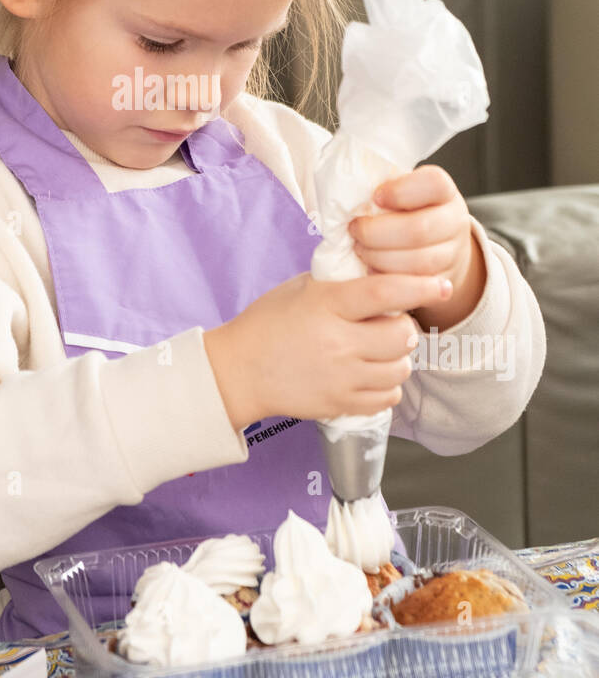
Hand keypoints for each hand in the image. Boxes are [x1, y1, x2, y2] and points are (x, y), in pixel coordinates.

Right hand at [203, 270, 453, 431]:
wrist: (238, 370)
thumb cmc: (267, 322)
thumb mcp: (301, 289)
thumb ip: (341, 283)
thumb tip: (381, 273)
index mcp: (326, 305)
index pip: (385, 292)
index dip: (418, 286)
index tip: (439, 283)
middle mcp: (338, 342)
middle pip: (402, 336)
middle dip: (404, 327)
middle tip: (389, 324)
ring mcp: (340, 378)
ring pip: (400, 369)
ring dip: (397, 358)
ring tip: (377, 351)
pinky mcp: (340, 404)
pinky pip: (387, 398)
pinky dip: (386, 386)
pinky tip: (369, 374)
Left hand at [347, 164, 486, 332]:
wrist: (439, 244)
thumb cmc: (406, 211)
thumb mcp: (400, 192)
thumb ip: (382, 190)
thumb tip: (345, 192)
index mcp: (443, 190)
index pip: (434, 183)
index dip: (401, 191)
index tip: (375, 196)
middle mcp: (454, 220)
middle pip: (419, 229)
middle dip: (377, 233)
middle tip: (354, 230)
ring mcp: (452, 253)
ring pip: (418, 262)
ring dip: (379, 257)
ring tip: (359, 249)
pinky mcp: (442, 282)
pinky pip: (415, 286)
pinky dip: (387, 278)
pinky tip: (371, 269)